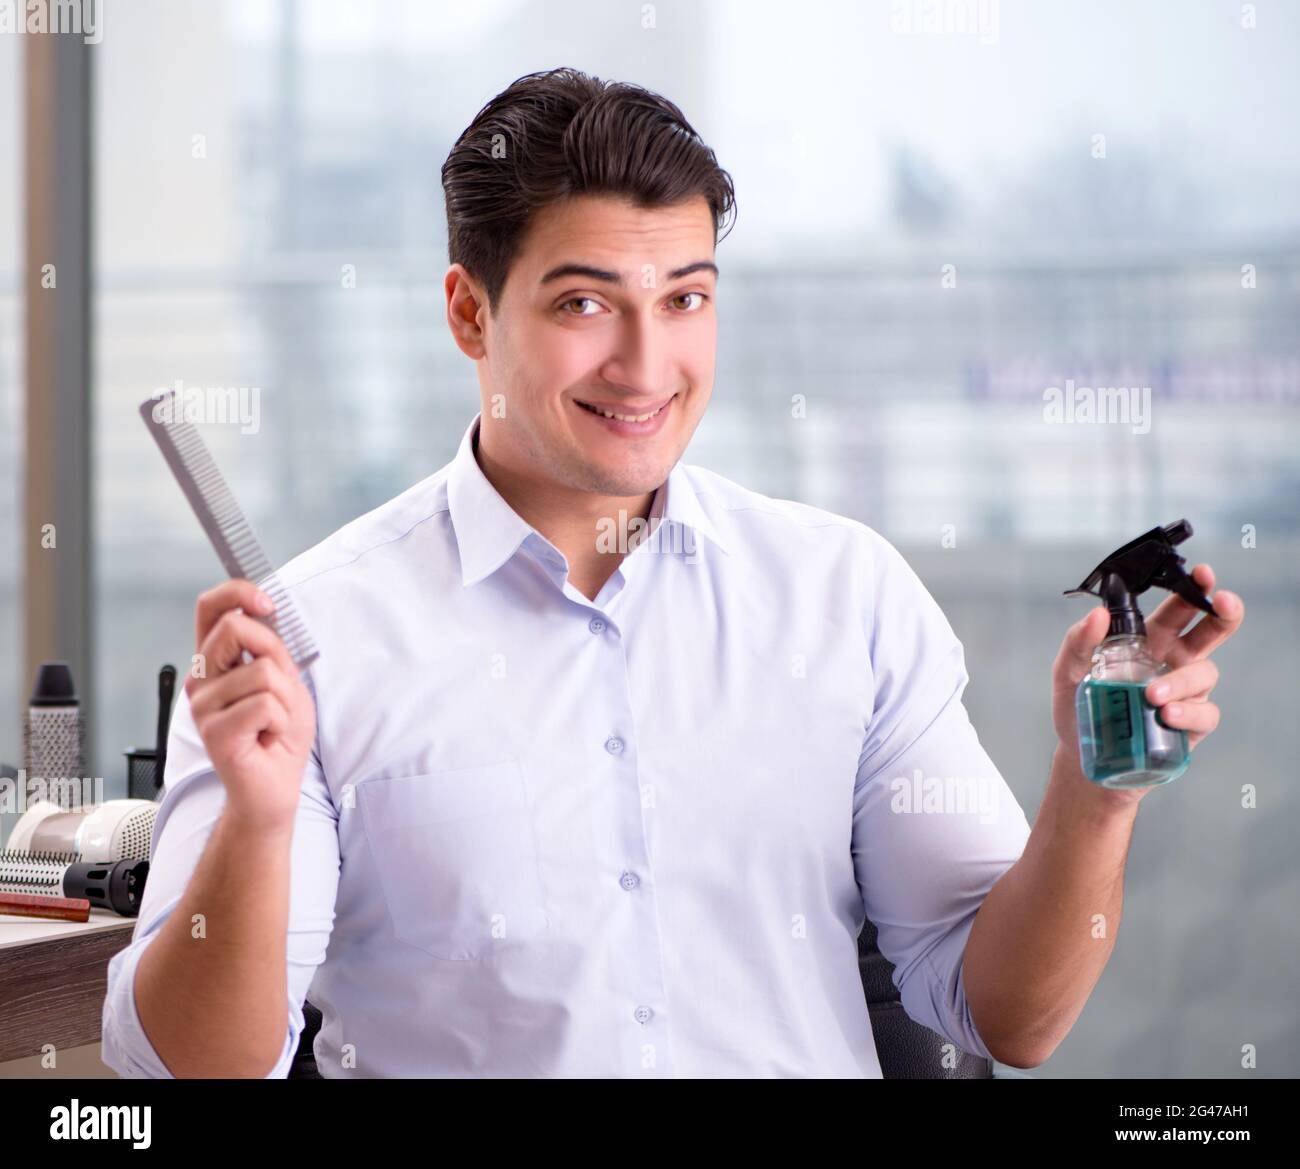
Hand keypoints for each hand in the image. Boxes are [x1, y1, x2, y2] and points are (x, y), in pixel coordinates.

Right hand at [184, 578, 317, 834]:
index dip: (238, 592)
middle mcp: (202, 680)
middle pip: (235, 628)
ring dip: (285, 701)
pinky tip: (267, 737)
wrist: (274, 787)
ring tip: (272, 724)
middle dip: (274, 654)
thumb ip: (271, 649)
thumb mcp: (286, 681)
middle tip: (279, 693)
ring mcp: (203, 705)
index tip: (267, 603)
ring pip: (262, 673)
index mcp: (216, 662)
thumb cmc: (279, 735)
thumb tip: (264, 612)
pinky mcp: (214, 731)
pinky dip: (281, 721)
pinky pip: (265, 704)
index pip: (210, 608)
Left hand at [1052, 563, 1243, 798]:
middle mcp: (1173, 661)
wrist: (1084, 758)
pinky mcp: (1190, 724)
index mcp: (1149, 640)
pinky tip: (1166, 715)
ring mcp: (1185, 692)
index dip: (1193, 589)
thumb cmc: (1080, 707)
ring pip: (1205, 673)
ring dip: (1182, 681)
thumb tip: (1097, 615)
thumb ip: (1078, 642)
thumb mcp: (1067, 672)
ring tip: (1153, 695)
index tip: (1203, 574)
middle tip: (1222, 602)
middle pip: (1211, 631)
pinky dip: (1188, 712)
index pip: (1178, 609)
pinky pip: (1205, 713)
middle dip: (1223, 613)